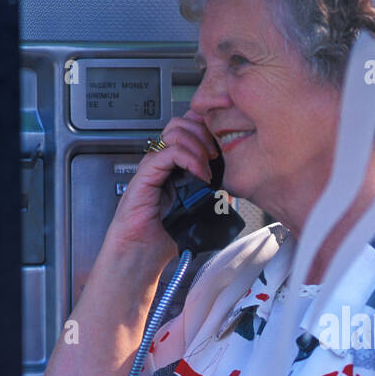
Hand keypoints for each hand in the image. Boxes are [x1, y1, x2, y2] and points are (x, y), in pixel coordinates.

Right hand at [108, 109, 218, 256]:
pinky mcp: (145, 175)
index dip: (208, 125)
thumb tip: (234, 185)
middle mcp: (162, 160)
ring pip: (175, 131)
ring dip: (198, 144)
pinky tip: (199, 174)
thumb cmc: (164, 235)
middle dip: (205, 131)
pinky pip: (167, 153)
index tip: (225, 139)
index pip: (190, 127)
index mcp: (175, 164)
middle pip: (182, 121)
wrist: (140, 254)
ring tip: (208, 167)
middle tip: (217, 154)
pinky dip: (188, 158)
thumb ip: (214, 194)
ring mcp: (153, 166)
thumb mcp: (200, 211)